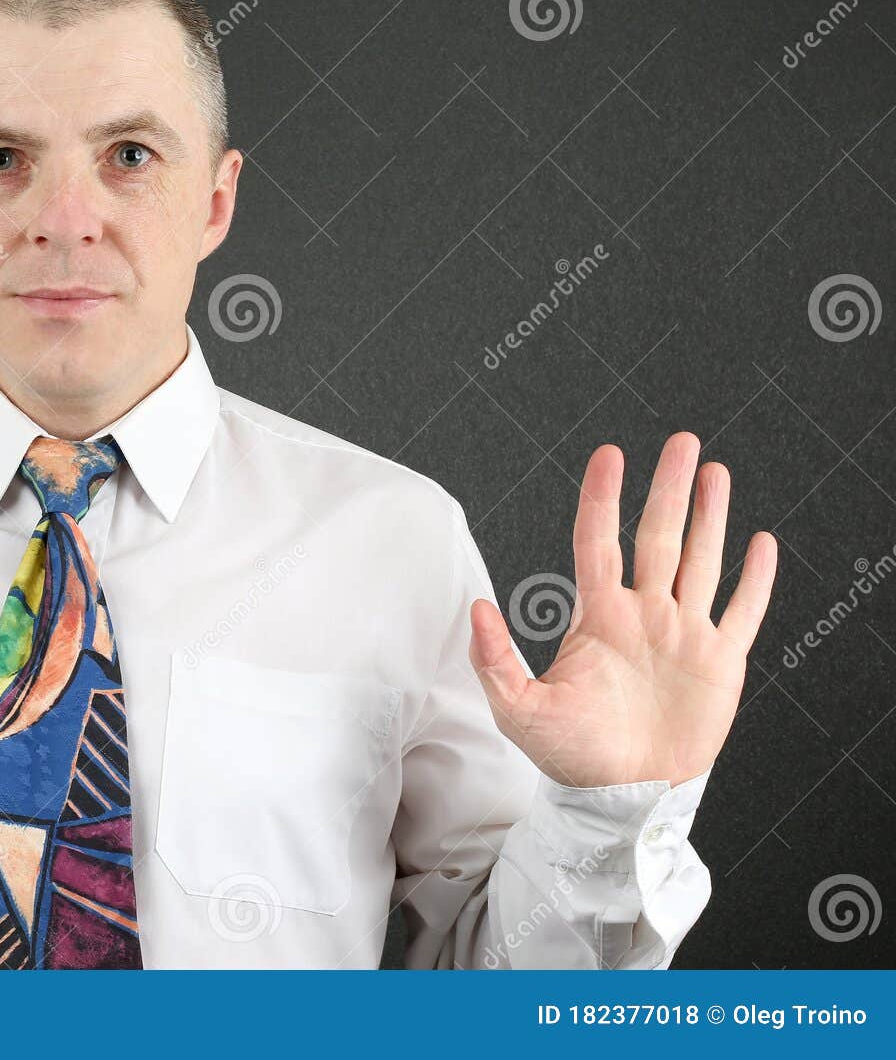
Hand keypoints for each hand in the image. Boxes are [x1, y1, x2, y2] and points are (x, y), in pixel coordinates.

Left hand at [468, 432, 776, 788]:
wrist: (622, 796)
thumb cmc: (570, 754)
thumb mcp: (520, 709)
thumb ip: (496, 659)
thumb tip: (477, 608)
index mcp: (599, 617)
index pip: (598, 541)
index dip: (603, 498)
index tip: (609, 454)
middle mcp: (643, 614)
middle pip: (659, 537)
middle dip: (668, 488)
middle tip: (681, 440)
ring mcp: (683, 634)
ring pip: (702, 561)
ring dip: (711, 516)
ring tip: (715, 472)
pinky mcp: (719, 662)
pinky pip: (742, 611)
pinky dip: (754, 579)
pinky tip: (760, 542)